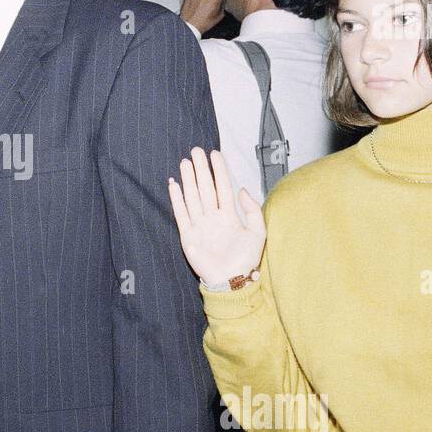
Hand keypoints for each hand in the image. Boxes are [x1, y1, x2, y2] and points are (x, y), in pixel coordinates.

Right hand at [167, 147, 265, 286]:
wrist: (230, 281)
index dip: (219, 170)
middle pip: (205, 188)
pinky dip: (177, 199)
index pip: (222, 187)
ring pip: (193, 197)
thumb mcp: (258, 233)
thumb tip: (242, 189)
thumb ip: (252, 210)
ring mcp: (199, 225)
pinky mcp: (188, 235)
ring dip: (188, 180)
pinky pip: (181, 213)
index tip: (215, 154)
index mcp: (229, 216)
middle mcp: (212, 217)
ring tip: (185, 162)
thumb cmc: (245, 260)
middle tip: (196, 151)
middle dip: (201, 169)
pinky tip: (174, 184)